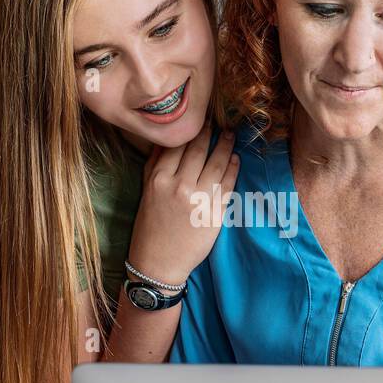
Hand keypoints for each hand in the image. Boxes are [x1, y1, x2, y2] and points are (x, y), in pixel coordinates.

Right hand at [127, 124, 239, 286]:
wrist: (158, 262)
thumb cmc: (150, 226)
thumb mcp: (146, 191)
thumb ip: (155, 165)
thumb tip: (167, 139)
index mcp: (158, 179)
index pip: (178, 145)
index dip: (191, 130)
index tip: (200, 119)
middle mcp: (178, 186)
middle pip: (199, 151)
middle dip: (211, 133)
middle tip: (219, 122)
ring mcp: (198, 200)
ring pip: (216, 164)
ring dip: (226, 146)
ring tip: (231, 135)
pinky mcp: (214, 213)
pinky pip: (227, 185)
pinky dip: (233, 169)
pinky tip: (236, 159)